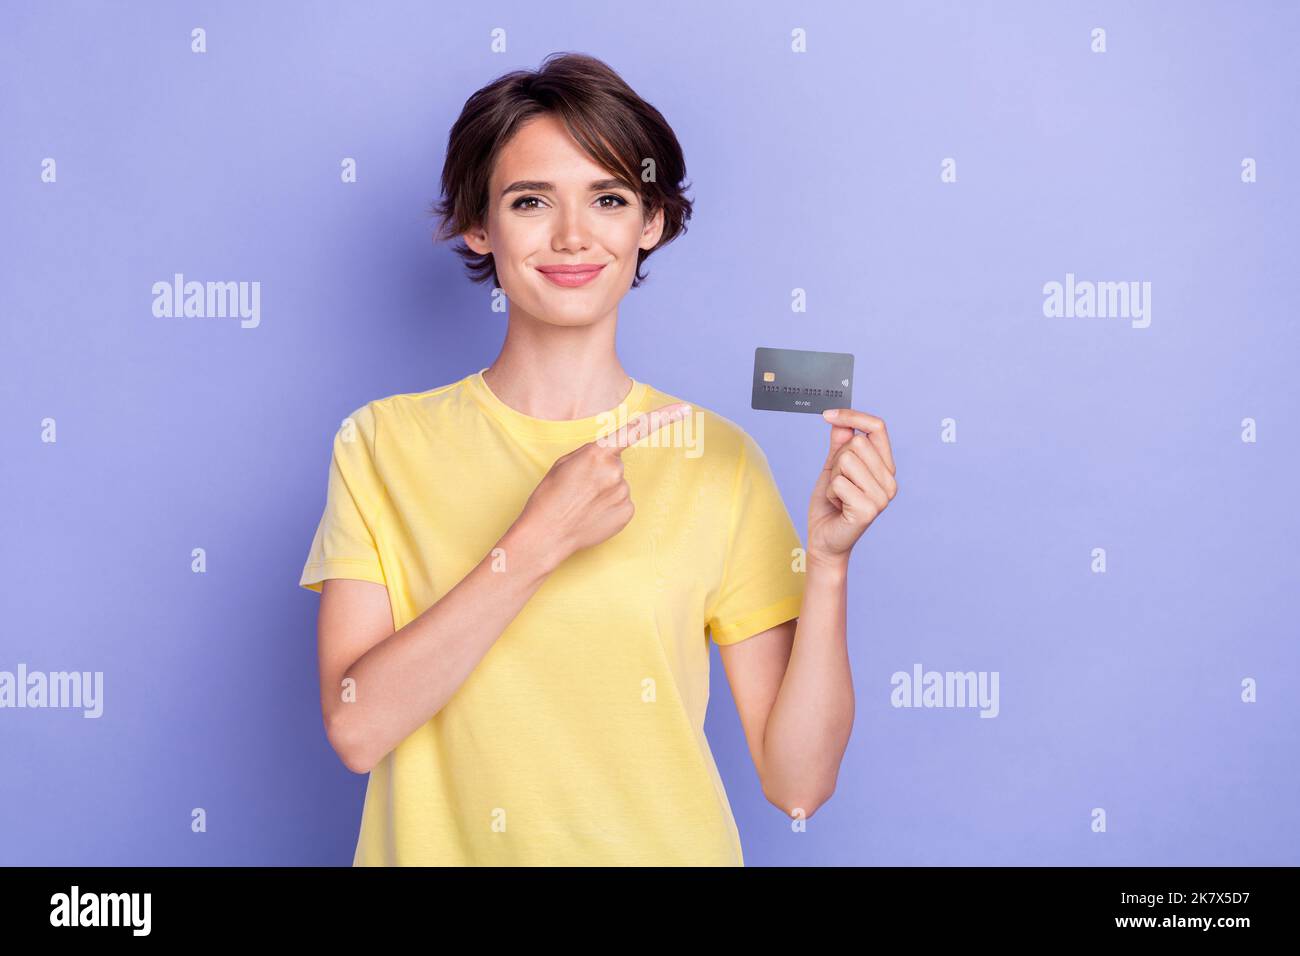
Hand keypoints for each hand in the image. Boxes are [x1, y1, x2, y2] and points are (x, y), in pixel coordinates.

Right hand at [514, 402, 690, 567]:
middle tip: (579, 488)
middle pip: (616, 464)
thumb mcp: (564, 463)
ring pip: (618, 484)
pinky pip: (622, 502)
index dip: (664, 417)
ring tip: (582, 504)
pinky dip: (610, 507)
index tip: (685, 409)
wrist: (546, 534)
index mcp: (597, 453)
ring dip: (604, 491)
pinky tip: (592, 514)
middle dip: (601, 472)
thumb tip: (610, 459)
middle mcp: (615, 471)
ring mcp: (623, 493)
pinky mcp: (627, 513)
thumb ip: (591, 454)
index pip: (636, 429)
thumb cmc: (550, 497)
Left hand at [807, 407, 897, 566]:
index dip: (853, 416)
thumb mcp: (833, 468)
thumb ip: (839, 444)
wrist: (825, 540)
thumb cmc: (830, 505)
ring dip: (833, 478)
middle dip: (837, 460)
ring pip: (846, 461)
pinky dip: (830, 493)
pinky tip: (838, 507)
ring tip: (838, 496)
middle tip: (838, 482)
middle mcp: (889, 481)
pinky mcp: (869, 510)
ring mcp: (882, 497)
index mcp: (886, 468)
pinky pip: (838, 483)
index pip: (877, 428)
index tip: (827, 415)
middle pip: (857, 443)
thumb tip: (841, 421)